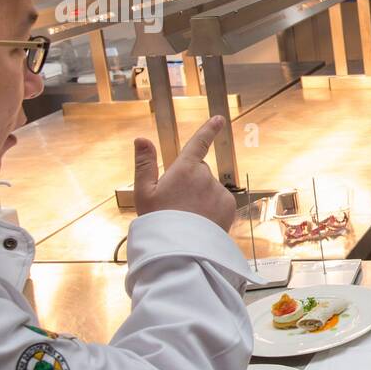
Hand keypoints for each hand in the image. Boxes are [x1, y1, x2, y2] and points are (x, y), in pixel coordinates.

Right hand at [133, 116, 236, 230]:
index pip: (198, 143)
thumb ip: (144, 164)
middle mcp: (206, 176)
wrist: (181, 249)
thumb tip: (141, 139)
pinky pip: (219, 201)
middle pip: (199, 171)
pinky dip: (212, 208)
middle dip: (191, 180)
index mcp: (184, 169)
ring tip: (187, 216)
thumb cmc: (158, 221)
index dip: (208, 130)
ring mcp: (219, 191)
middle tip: (176, 202)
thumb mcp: (143, 193)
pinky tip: (200, 221)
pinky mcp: (228, 205)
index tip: (218, 120)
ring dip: (201, 196)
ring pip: (210, 187)